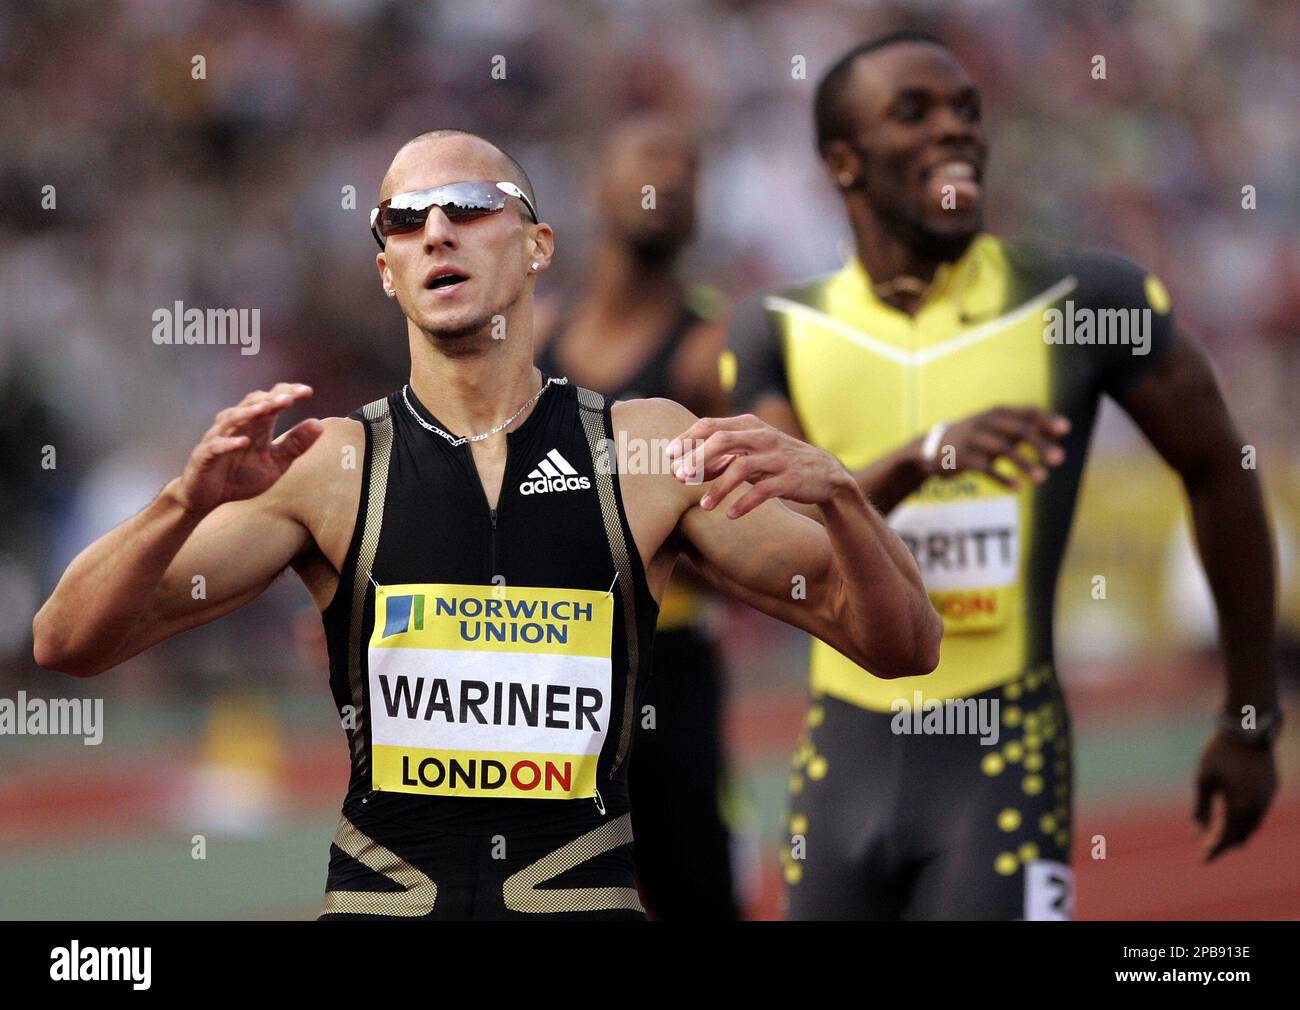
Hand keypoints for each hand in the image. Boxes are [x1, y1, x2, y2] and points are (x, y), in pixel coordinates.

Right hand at [171, 383, 321, 514]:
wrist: (208, 497)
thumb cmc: (242, 476)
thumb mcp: (276, 463)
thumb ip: (295, 445)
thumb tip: (319, 424)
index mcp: (256, 425)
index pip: (271, 400)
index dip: (287, 393)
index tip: (307, 392)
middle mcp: (237, 426)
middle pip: (252, 404)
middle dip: (270, 399)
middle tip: (289, 397)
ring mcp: (218, 438)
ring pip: (232, 419)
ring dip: (249, 412)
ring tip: (267, 409)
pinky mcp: (204, 455)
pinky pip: (216, 446)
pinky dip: (229, 443)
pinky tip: (244, 441)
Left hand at [665, 414, 852, 518]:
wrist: (824, 474)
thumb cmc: (777, 462)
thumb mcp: (750, 452)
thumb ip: (720, 457)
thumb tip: (683, 468)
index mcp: (749, 426)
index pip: (711, 425)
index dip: (688, 439)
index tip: (669, 456)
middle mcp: (762, 437)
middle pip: (722, 441)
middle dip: (697, 459)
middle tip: (680, 478)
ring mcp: (777, 458)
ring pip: (741, 467)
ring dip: (719, 487)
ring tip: (704, 506)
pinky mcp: (789, 480)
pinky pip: (763, 491)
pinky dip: (745, 503)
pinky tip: (731, 515)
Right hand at [926, 407, 1069, 487]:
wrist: (932, 448)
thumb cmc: (976, 439)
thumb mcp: (1000, 429)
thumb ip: (1029, 428)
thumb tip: (1063, 429)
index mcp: (998, 413)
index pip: (1026, 412)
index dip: (1045, 419)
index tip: (1065, 429)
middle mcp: (986, 422)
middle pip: (1017, 430)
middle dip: (1039, 444)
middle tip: (1059, 459)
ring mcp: (972, 439)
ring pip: (1002, 449)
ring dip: (1023, 464)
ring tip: (1042, 478)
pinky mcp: (961, 458)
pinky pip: (983, 467)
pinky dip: (1000, 477)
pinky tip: (1016, 487)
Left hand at [1192, 730, 1276, 861]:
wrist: (1248, 730)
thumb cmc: (1219, 754)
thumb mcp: (1204, 780)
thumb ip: (1201, 808)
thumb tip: (1196, 832)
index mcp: (1240, 806)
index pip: (1227, 837)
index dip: (1215, 850)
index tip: (1203, 860)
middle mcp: (1258, 807)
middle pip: (1242, 835)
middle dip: (1227, 844)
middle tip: (1211, 850)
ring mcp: (1268, 798)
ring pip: (1254, 825)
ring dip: (1239, 833)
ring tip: (1223, 839)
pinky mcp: (1272, 788)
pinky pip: (1260, 812)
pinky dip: (1248, 820)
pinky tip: (1238, 819)